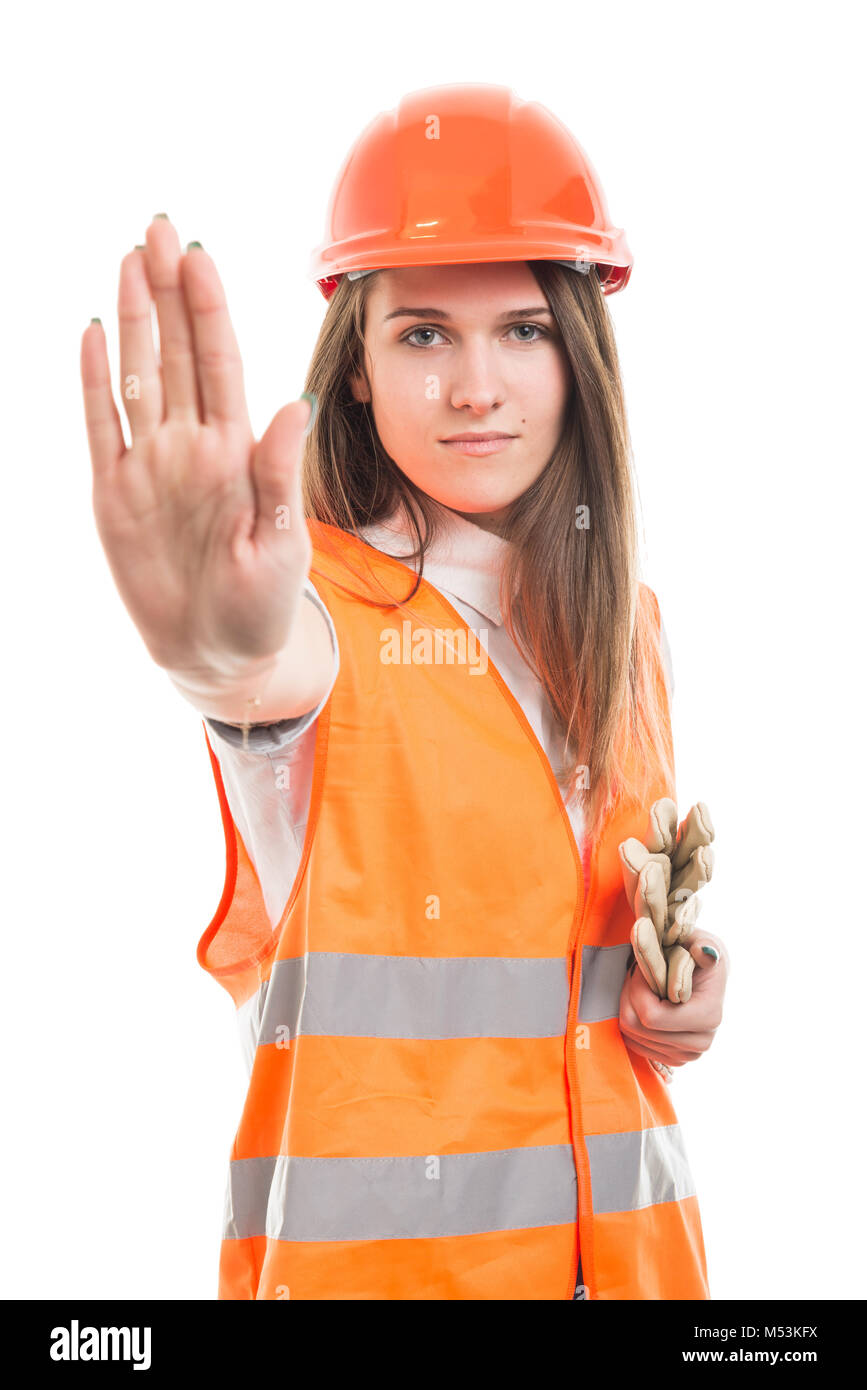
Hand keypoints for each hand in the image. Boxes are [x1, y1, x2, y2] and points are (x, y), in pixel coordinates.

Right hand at [80, 214, 314, 678]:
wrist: (218, 653)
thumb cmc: (262, 603)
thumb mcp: (281, 543)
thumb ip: (279, 474)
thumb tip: (293, 401)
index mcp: (234, 451)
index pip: (219, 362)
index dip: (208, 308)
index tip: (199, 255)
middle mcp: (189, 445)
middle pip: (175, 351)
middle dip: (168, 289)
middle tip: (159, 226)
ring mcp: (150, 465)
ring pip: (138, 374)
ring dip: (134, 318)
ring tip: (130, 259)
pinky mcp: (115, 495)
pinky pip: (101, 426)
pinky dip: (95, 381)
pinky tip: (95, 332)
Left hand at [619, 929, 728, 1070]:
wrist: (703, 975)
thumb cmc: (695, 954)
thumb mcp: (698, 940)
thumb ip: (700, 945)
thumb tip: (705, 953)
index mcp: (709, 1016)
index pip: (651, 1017)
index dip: (637, 989)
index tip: (644, 968)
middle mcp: (701, 1042)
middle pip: (636, 1027)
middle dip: (630, 996)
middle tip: (638, 975)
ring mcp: (686, 1054)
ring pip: (631, 1036)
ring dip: (630, 1007)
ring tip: (644, 987)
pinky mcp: (672, 1058)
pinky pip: (633, 1044)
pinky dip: (633, 1021)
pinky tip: (645, 1004)